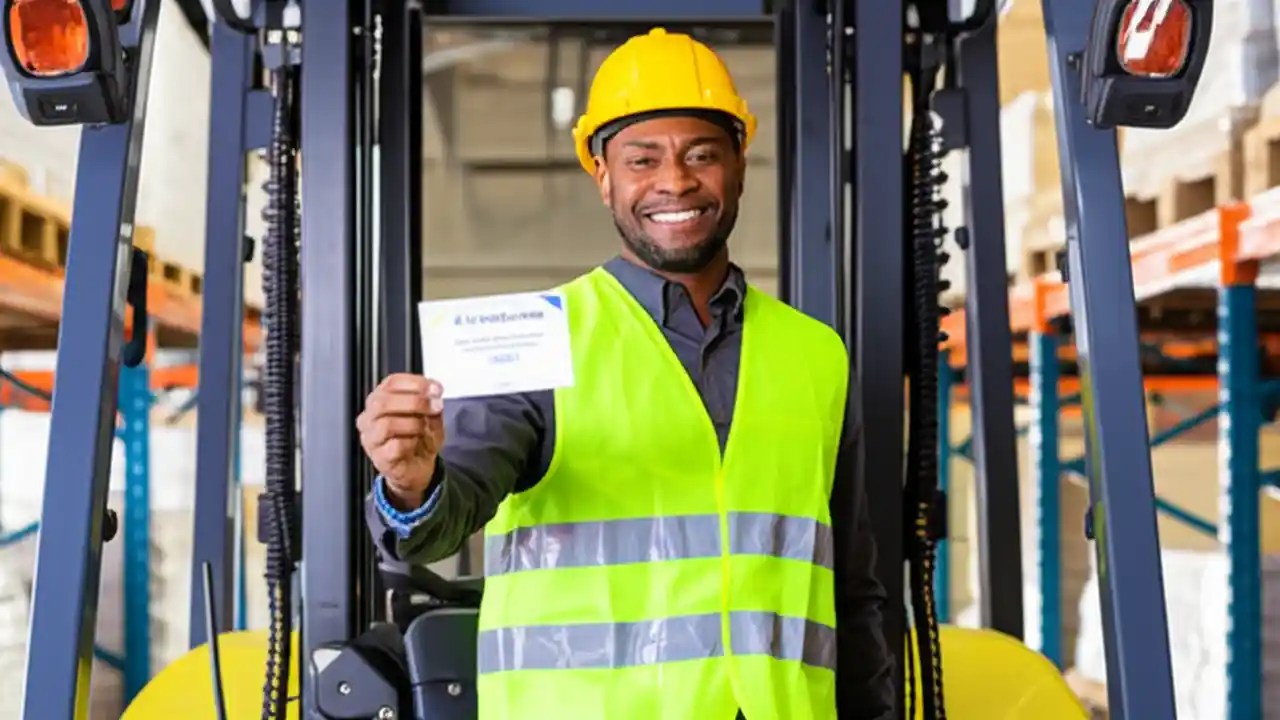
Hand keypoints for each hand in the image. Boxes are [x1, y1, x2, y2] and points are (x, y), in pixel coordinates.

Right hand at [357, 373, 444, 508]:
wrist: (420, 469)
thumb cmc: (419, 439)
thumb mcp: (430, 416)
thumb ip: (431, 402)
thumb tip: (434, 393)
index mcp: (381, 400)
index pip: (391, 383)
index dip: (414, 383)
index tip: (435, 388)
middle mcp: (370, 418)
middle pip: (383, 402)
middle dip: (414, 401)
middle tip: (434, 406)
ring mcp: (372, 439)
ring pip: (386, 424)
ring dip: (413, 423)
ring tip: (424, 428)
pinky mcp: (380, 459)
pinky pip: (394, 446)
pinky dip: (411, 442)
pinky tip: (416, 443)